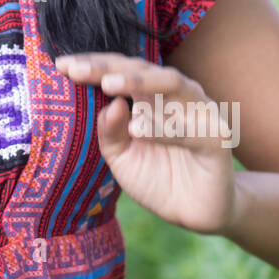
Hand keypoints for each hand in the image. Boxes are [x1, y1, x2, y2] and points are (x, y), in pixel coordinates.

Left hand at [54, 53, 237, 235]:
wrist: (193, 213)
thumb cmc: (157, 178)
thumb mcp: (122, 157)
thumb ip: (110, 133)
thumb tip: (107, 104)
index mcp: (150, 96)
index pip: (120, 70)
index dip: (93, 65)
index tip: (61, 65)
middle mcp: (175, 96)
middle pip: (142, 69)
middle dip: (108, 67)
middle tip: (77, 70)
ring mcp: (199, 112)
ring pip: (172, 84)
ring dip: (139, 82)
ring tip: (109, 85)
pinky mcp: (216, 138)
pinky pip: (191, 128)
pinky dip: (165, 127)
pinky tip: (139, 129)